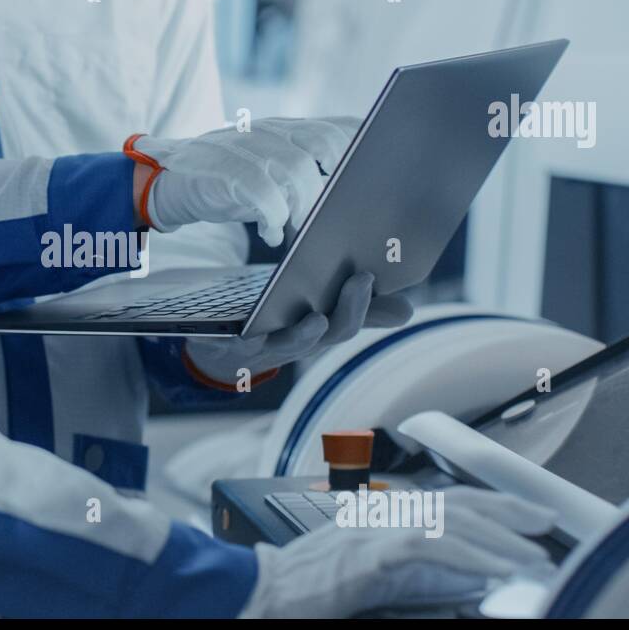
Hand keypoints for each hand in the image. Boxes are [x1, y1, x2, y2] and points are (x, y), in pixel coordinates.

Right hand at [127, 116, 359, 246]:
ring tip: (301, 228)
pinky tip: (270, 232)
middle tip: (338, 212)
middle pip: (324, 143)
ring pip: (295, 169)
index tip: (381, 166)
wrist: (168, 180)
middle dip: (339, 178)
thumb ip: (302, 172)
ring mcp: (246, 146)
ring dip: (305, 205)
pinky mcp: (222, 169)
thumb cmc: (228, 182)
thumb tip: (346, 200)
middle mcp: (270, 132)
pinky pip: (260, 190)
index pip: (336, 126)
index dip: (362, 142)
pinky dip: (272, 215)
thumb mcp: (268, 169)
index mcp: (287, 130)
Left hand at [185, 272, 412, 387]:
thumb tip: (408, 312)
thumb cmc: (276, 327)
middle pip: (325, 335)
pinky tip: (237, 321)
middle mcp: (292, 346)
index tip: (373, 274)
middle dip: (347, 311)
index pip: (345, 325)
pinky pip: (230, 342)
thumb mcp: (317, 315)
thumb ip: (359, 312)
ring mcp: (260, 348)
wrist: (220, 355)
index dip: (363, 305)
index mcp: (315, 334)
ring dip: (303, 334)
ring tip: (316, 317)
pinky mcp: (226, 346)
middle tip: (360, 279)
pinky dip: (233, 334)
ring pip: (285, 345)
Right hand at [241, 487, 557, 617]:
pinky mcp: (367, 555)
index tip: (529, 518)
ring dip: (500, 539)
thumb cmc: (303, 593)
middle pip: (457, 503)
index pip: (446, 503)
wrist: (256, 594)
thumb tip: (468, 585)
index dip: (493, 507)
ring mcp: (373, 531)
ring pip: (450, 522)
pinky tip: (495, 568)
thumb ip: (414, 576)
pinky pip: (428, 546)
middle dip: (507, 512)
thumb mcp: (370, 581)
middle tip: (547, 524)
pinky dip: (467, 555)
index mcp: (381, 520)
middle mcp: (380, 516)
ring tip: (535, 556)